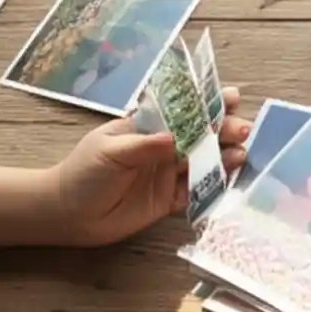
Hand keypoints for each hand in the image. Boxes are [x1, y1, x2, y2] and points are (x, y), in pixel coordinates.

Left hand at [51, 86, 249, 245]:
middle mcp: (164, 147)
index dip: (207, 102)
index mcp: (149, 127)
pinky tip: (228, 177)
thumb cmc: (83, 172)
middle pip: (201, 134)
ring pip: (204, 161)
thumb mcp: (109, 151)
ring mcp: (168, 173)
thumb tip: (173, 138)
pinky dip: (214, 185)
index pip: (183, 110)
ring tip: (241, 153)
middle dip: (224, 129)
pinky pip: (197, 191)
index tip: (230, 97)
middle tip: (241, 129)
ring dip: (224, 155)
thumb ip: (143, 146)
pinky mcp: (169, 200)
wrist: (68, 214)